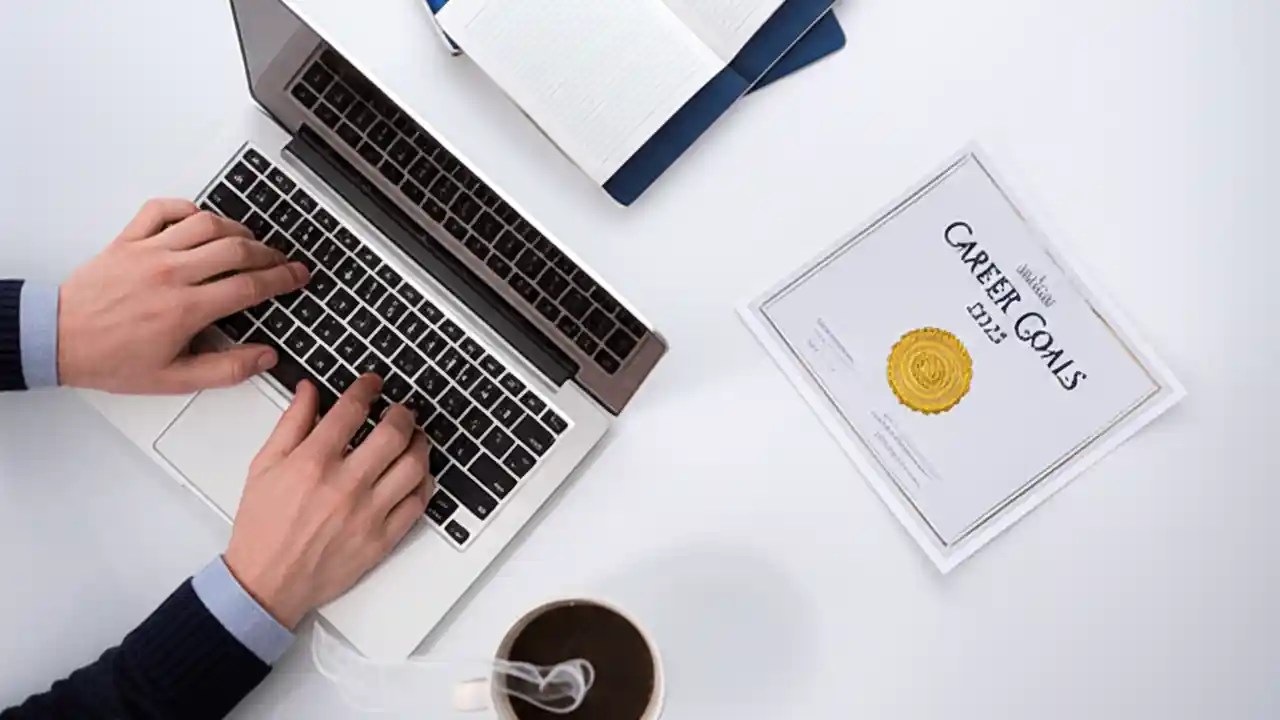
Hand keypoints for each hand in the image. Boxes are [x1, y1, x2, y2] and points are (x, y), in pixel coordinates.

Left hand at [58, 198, 309, 392]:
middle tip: (281, 261)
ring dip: (236, 230)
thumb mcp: (174, 379)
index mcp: (185, 309)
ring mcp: (148, 251)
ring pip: (206, 224)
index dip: (282, 279)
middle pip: (236, 249)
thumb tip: (263, 357)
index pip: (249, 286)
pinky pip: (162, 209)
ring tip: (248, 242)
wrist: (58, 340)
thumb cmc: (110, 359)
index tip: (297, 276)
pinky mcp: (128, 239)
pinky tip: (199, 221)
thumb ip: (226, 369)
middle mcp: (170, 274)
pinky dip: (186, 208)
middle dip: (269, 254)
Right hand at [224, 375, 434, 628]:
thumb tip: (309, 390)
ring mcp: (368, 514)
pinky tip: (416, 474)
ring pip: (413, 466)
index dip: (367, 389)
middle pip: (393, 434)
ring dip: (420, 445)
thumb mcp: (264, 466)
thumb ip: (290, 424)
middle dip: (403, 413)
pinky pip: (417, 504)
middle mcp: (344, 486)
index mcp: (313, 463)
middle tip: (401, 410)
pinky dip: (423, 483)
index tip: (373, 383)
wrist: (267, 582)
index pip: (352, 410)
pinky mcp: (382, 539)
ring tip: (414, 439)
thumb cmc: (263, 527)